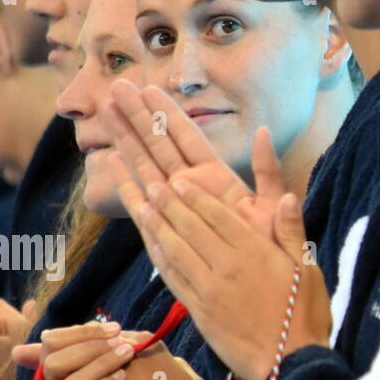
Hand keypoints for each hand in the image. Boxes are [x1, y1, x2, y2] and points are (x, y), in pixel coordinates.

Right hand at [105, 79, 284, 240]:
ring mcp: (175, 208)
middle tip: (117, 88)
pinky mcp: (164, 230)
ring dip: (126, 140)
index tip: (148, 88)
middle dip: (138, 116)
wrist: (260, 291)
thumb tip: (264, 132)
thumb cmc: (269, 248)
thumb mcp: (272, 204)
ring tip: (107, 112)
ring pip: (146, 166)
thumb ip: (267, 171)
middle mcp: (191, 188)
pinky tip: (111, 161)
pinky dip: (126, 184)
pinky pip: (141, 204)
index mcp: (217, 178)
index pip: (186, 137)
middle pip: (160, 145)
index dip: (167, 113)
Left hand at [137, 177, 331, 379]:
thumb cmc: (303, 317)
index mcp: (254, 253)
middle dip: (169, 205)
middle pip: (190, 229)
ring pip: (176, 252)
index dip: (195, 197)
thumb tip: (286, 197)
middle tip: (152, 186)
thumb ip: (292, 232)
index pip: (217, 217)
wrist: (288, 365)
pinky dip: (160, 260)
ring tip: (143, 208)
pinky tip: (151, 247)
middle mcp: (226, 268)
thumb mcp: (308, 270)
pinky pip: (173, 280)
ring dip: (157, 228)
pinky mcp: (198, 312)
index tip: (177, 181)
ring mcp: (208, 291)